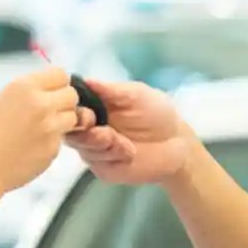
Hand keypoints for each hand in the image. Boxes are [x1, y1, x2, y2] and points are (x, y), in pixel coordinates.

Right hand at [0, 67, 85, 195]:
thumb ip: (28, 94)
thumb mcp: (1, 102)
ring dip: (62, 122)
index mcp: (23, 87)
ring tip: (40, 130)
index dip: (57, 84)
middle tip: (49, 112)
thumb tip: (50, 91)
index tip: (50, 93)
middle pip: (72, 94)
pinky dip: (51, 142)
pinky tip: (32, 147)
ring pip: (72, 117)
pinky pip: (61, 139)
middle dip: (64, 103)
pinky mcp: (53, 148)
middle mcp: (39, 104)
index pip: (60, 74)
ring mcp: (49, 127)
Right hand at [63, 79, 188, 183]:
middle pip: (70, 131)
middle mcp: (89, 128)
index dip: (73, 110)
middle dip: (86, 133)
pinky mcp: (103, 168)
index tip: (88, 113)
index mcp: (93, 107)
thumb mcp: (136, 95)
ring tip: (126, 143)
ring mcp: (94, 149)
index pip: (70, 107)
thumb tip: (84, 80)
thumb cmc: (157, 114)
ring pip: (84, 148)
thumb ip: (110, 90)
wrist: (177, 143)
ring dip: (104, 145)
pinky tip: (129, 153)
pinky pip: (97, 162)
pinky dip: (113, 156)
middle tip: (104, 132)